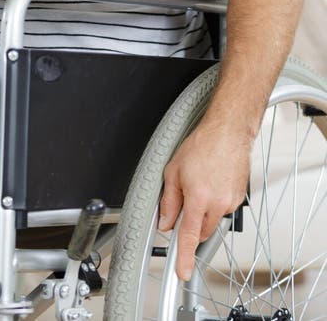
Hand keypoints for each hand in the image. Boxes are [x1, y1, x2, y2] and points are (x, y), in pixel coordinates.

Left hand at [158, 122, 250, 280]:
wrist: (228, 132)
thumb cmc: (202, 145)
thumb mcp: (173, 170)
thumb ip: (168, 201)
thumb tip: (165, 222)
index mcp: (198, 198)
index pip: (189, 236)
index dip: (185, 257)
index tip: (183, 272)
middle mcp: (217, 203)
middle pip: (201, 231)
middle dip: (191, 224)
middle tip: (185, 201)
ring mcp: (230, 202)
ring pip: (212, 221)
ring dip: (203, 212)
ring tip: (200, 184)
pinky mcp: (239, 198)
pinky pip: (223, 210)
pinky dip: (214, 203)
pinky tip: (211, 182)